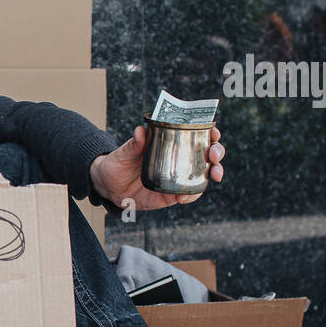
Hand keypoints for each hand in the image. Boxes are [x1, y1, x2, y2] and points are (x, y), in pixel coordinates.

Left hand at [89, 124, 224, 209]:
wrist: (108, 187)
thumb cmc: (117, 163)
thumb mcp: (123, 152)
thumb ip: (134, 144)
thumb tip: (141, 130)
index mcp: (169, 142)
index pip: (195, 133)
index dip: (209, 132)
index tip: (214, 133)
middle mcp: (178, 158)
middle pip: (207, 153)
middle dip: (217, 152)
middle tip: (214, 156)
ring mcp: (177, 177)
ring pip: (204, 173)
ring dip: (213, 173)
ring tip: (214, 175)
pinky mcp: (172, 194)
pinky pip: (189, 194)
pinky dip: (192, 195)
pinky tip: (186, 196)